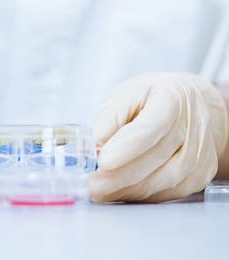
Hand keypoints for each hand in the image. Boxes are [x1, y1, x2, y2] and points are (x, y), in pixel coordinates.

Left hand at [89, 72, 228, 202]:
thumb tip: (95, 143)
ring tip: (99, 187)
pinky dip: (139, 195)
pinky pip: (165, 194)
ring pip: (158, 183)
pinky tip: (119, 189)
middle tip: (89, 182)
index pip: (151, 127)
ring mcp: (198, 158)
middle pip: (153, 160)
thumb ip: (111, 115)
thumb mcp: (129, 92)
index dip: (126, 147)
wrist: (194, 107)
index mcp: (172, 101)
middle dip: (117, 176)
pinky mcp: (199, 178)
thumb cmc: (155, 97)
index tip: (102, 160)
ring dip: (125, 189)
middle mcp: (192, 131)